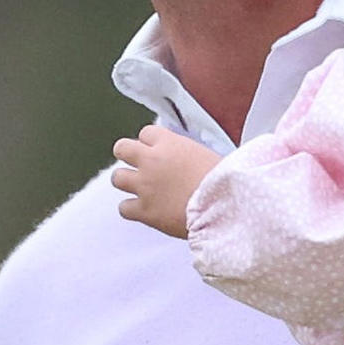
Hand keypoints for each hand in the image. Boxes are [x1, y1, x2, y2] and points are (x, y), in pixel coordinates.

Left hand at [109, 123, 217, 238]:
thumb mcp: (210, 155)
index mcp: (170, 143)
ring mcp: (145, 186)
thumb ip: (190, 154)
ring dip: (127, 182)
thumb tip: (191, 160)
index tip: (159, 151)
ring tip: (141, 189)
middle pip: (122, 148)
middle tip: (140, 166)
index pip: (146, 133)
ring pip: (117, 177)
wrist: (224, 207)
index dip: (151, 143)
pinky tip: (145, 211)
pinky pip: (124, 208)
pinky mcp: (144, 210)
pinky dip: (132, 210)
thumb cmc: (226, 181)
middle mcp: (152, 161)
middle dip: (128, 156)